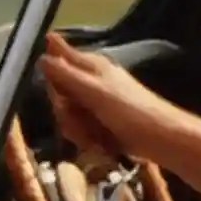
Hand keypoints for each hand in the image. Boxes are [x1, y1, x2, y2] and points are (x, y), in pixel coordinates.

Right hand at [38, 33, 178, 160]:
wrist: (160, 138)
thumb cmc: (129, 110)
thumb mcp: (94, 90)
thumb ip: (66, 74)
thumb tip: (41, 55)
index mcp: (91, 66)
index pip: (56, 61)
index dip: (51, 79)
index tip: (58, 95)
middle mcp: (91, 82)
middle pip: (58, 96)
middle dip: (66, 113)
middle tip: (79, 120)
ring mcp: (96, 104)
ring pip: (68, 117)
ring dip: (78, 130)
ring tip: (95, 136)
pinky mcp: (101, 124)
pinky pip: (81, 131)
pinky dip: (89, 140)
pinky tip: (101, 145)